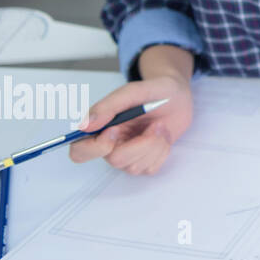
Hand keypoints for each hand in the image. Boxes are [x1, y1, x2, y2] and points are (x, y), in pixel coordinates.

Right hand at [69, 72, 192, 174]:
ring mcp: (129, 155)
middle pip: (114, 160)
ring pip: (134, 166)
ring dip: (154, 144)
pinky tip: (163, 135)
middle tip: (154, 125)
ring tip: (160, 125)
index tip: (115, 131)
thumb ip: (108, 106)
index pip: (80, 151)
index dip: (95, 148)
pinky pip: (151, 168)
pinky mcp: (146, 161)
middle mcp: (112, 145)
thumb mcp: (133, 92)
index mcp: (101, 128)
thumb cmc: (154, 91)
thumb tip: (85, 125)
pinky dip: (162, 151)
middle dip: (139, 145)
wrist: (179, 96)